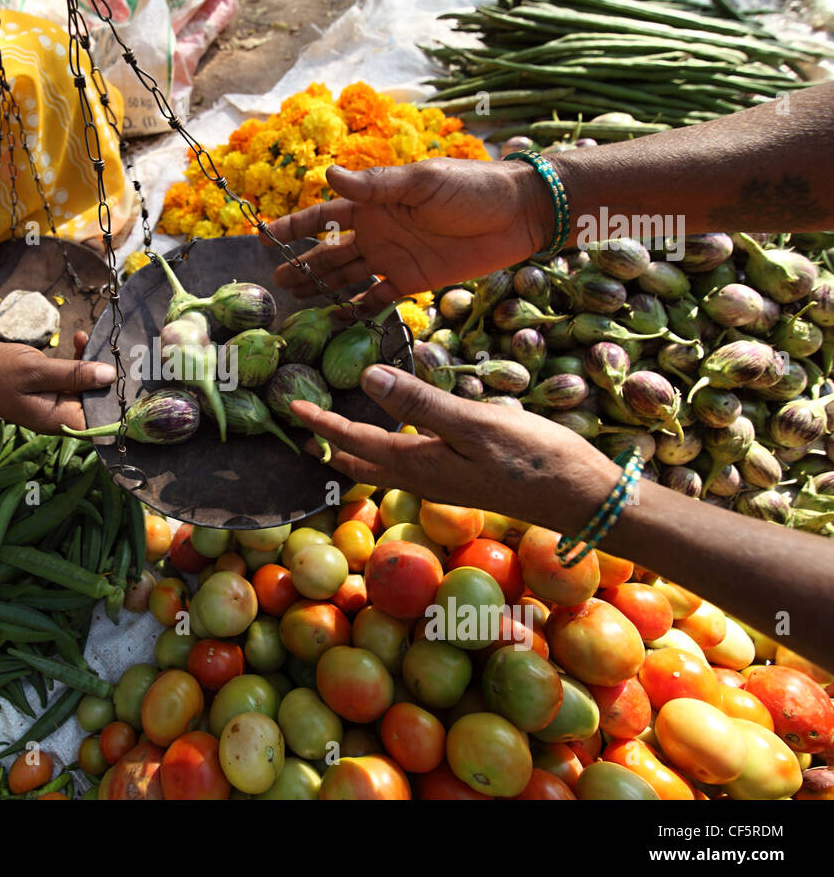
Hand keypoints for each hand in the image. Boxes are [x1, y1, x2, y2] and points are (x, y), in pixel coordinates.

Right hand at [0, 341, 113, 433]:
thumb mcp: (37, 371)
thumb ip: (74, 374)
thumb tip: (109, 376)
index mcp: (57, 420)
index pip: (98, 423)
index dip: (117, 409)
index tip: (133, 388)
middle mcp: (59, 415)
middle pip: (95, 404)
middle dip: (109, 381)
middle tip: (123, 354)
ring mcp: (54, 401)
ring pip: (85, 387)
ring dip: (93, 364)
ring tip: (98, 340)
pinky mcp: (49, 387)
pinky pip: (71, 376)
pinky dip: (77, 359)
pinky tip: (80, 338)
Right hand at [264, 160, 554, 311]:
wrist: (518, 214)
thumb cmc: (472, 187)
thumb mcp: (421, 182)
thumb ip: (375, 185)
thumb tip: (327, 175)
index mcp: (374, 203)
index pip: (323, 216)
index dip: (294, 227)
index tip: (264, 238)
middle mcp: (377, 231)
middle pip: (329, 252)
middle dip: (302, 265)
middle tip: (275, 284)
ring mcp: (393, 258)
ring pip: (347, 277)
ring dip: (323, 288)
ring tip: (296, 302)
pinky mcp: (414, 281)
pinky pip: (378, 299)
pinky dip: (358, 311)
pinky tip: (338, 321)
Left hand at [290, 364, 622, 534]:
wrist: (584, 499)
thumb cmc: (534, 459)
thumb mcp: (475, 424)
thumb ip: (421, 403)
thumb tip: (369, 377)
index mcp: (418, 464)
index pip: (355, 440)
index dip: (321, 423)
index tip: (292, 407)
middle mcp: (423, 478)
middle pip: (363, 460)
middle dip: (330, 443)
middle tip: (304, 427)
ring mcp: (444, 482)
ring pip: (384, 466)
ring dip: (357, 450)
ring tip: (334, 436)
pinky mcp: (464, 479)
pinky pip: (409, 465)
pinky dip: (388, 451)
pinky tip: (397, 441)